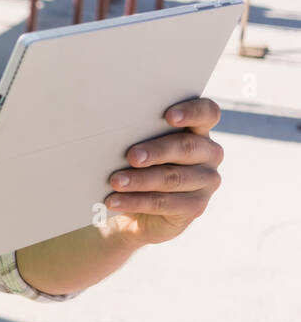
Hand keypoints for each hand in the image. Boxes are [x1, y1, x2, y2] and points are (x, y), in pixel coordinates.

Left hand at [104, 97, 223, 246]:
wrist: (138, 210)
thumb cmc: (137, 166)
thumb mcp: (139, 147)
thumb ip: (138, 136)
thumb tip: (112, 132)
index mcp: (197, 130)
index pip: (207, 113)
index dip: (192, 112)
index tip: (169, 115)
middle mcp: (209, 153)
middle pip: (186, 147)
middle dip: (156, 151)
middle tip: (131, 156)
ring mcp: (206, 181)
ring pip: (172, 178)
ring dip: (140, 180)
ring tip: (116, 181)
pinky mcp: (196, 206)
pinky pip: (164, 203)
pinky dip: (135, 201)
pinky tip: (115, 200)